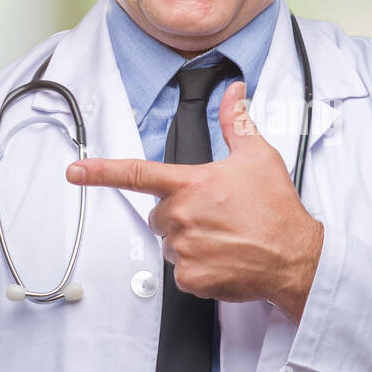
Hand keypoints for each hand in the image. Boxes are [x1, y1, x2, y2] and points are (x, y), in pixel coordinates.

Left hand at [66, 81, 323, 323]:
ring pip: (171, 244)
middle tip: (216, 216)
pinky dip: (201, 267)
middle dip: (180, 215)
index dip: (100, 171)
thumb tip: (234, 94)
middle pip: (159, 215)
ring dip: (191, 242)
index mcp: (191, 184)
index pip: (137, 173)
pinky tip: (225, 259)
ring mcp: (184, 248)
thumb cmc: (277, 210)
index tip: (75, 171)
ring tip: (226, 238)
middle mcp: (181, 215)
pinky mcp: (191, 277)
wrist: (295, 257)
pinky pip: (183, 271)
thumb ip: (237, 123)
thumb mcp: (259, 158)